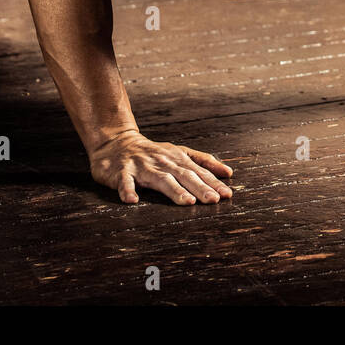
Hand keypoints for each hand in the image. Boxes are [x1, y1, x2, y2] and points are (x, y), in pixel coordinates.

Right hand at [90, 129, 234, 204]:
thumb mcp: (179, 152)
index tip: (227, 194)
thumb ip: (202, 161)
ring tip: (187, 202)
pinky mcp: (121, 172)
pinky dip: (127, 190)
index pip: (198, 172)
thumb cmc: (153, 152)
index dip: (213, 183)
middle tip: (213, 200)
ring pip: (160, 179)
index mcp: (177, 158)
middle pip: (184, 175)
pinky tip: (132, 200)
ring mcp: (142, 166)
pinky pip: (124, 182)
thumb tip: (228, 172)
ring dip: (174, 190)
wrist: (116, 143)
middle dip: (199, 188)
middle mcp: (162, 162)